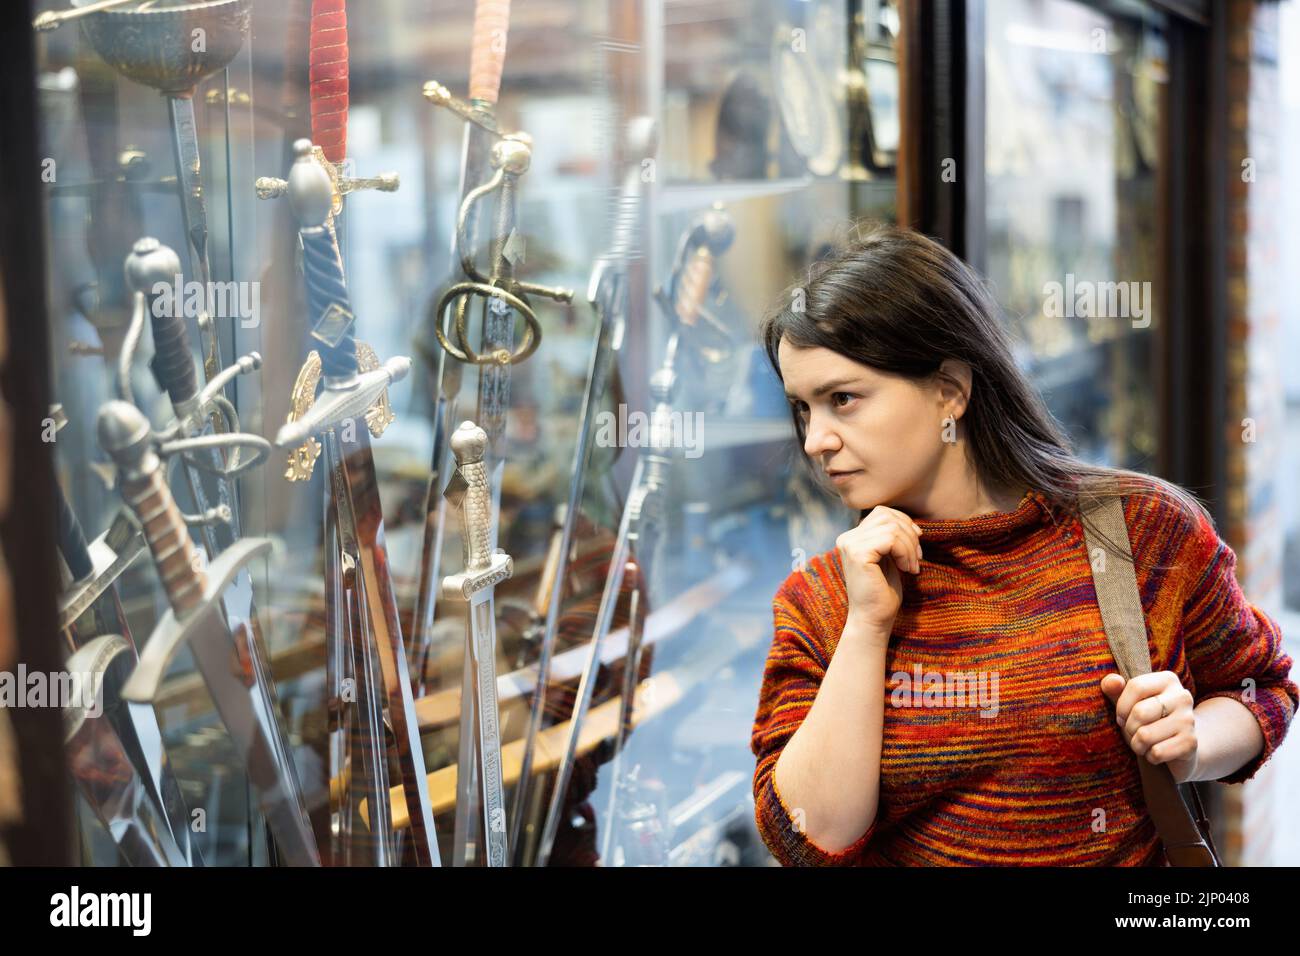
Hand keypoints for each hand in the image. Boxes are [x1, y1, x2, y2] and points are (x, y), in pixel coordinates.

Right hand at [837, 505, 922, 634]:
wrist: (873, 619)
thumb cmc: (883, 591)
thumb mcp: (888, 557)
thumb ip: (890, 537)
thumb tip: (908, 521)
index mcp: (852, 537)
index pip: (882, 513)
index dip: (904, 523)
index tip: (916, 544)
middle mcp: (847, 538)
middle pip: (887, 516)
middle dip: (909, 535)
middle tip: (917, 559)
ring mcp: (850, 545)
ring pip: (891, 527)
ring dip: (909, 547)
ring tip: (912, 566)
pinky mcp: (858, 554)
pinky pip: (890, 539)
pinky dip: (905, 552)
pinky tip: (906, 569)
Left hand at [1100, 672, 1198, 783]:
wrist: (1179, 746)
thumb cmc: (1147, 720)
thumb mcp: (1128, 702)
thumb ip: (1114, 689)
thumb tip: (1113, 681)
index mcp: (1167, 680)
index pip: (1136, 686)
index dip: (1122, 706)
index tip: (1122, 716)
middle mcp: (1182, 696)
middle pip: (1140, 712)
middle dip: (1129, 728)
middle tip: (1134, 731)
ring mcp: (1189, 720)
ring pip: (1145, 736)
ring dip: (1137, 745)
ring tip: (1144, 743)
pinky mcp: (1191, 743)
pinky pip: (1157, 753)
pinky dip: (1150, 757)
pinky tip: (1156, 752)